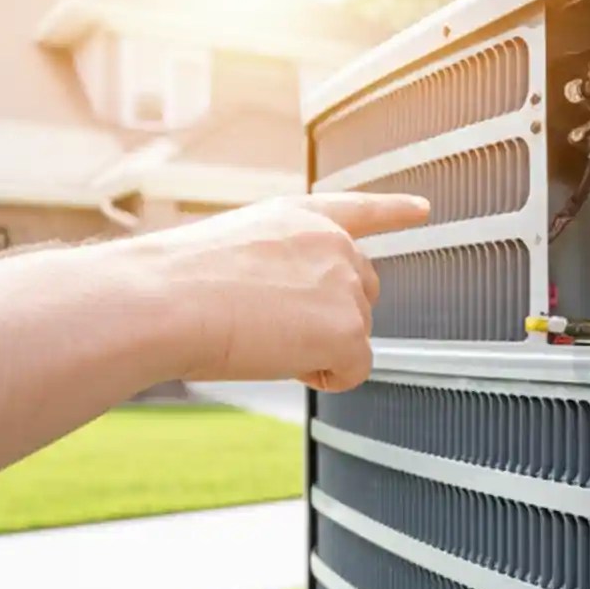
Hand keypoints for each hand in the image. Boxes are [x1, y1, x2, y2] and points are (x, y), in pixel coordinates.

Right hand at [134, 193, 428, 390]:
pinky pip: (354, 370)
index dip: (394, 211)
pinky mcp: (348, 327)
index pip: (358, 210)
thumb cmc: (174, 285)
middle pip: (363, 294)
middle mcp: (331, 242)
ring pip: (354, 336)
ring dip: (317, 350)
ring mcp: (345, 283)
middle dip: (332, 320)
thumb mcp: (232, 257)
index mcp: (297, 217)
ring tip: (262, 338)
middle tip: (272, 328)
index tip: (424, 210)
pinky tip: (287, 363)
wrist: (165, 299)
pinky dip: (326, 378)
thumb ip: (278, 271)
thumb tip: (293, 316)